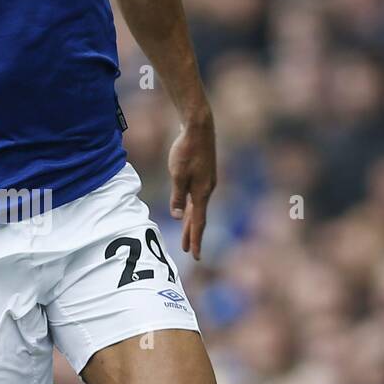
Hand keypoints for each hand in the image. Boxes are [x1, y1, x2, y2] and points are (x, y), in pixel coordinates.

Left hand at [168, 115, 215, 259]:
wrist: (199, 128)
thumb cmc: (186, 150)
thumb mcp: (177, 175)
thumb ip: (177, 196)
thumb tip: (177, 216)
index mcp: (202, 193)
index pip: (198, 222)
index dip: (195, 240)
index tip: (194, 256)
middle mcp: (207, 190)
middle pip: (198, 217)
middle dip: (191, 234)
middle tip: (186, 251)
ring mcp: (207, 182)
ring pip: (198, 207)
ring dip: (191, 222)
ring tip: (186, 235)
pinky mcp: (204, 174)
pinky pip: (198, 197)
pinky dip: (192, 208)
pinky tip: (188, 209)